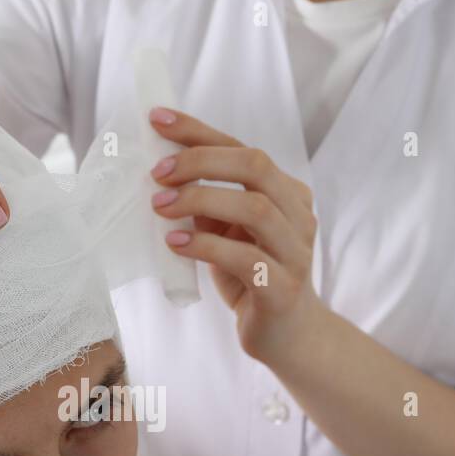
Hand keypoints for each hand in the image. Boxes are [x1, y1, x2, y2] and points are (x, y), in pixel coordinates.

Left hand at [146, 106, 323, 360]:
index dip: (198, 131)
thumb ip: (205, 204)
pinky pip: (246, 258)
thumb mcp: (225, 233)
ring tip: (160, 207)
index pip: (242, 148)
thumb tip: (159, 173)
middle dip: (200, 161)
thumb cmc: (251, 277)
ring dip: (200, 200)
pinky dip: (205, 246)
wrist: (287, 336)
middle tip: (157, 174)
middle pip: (255, 166)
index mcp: (286, 193)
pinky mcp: (283, 288)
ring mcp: (295, 251)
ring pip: (254, 208)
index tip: (156, 119)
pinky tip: (175, 244)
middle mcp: (298, 214)